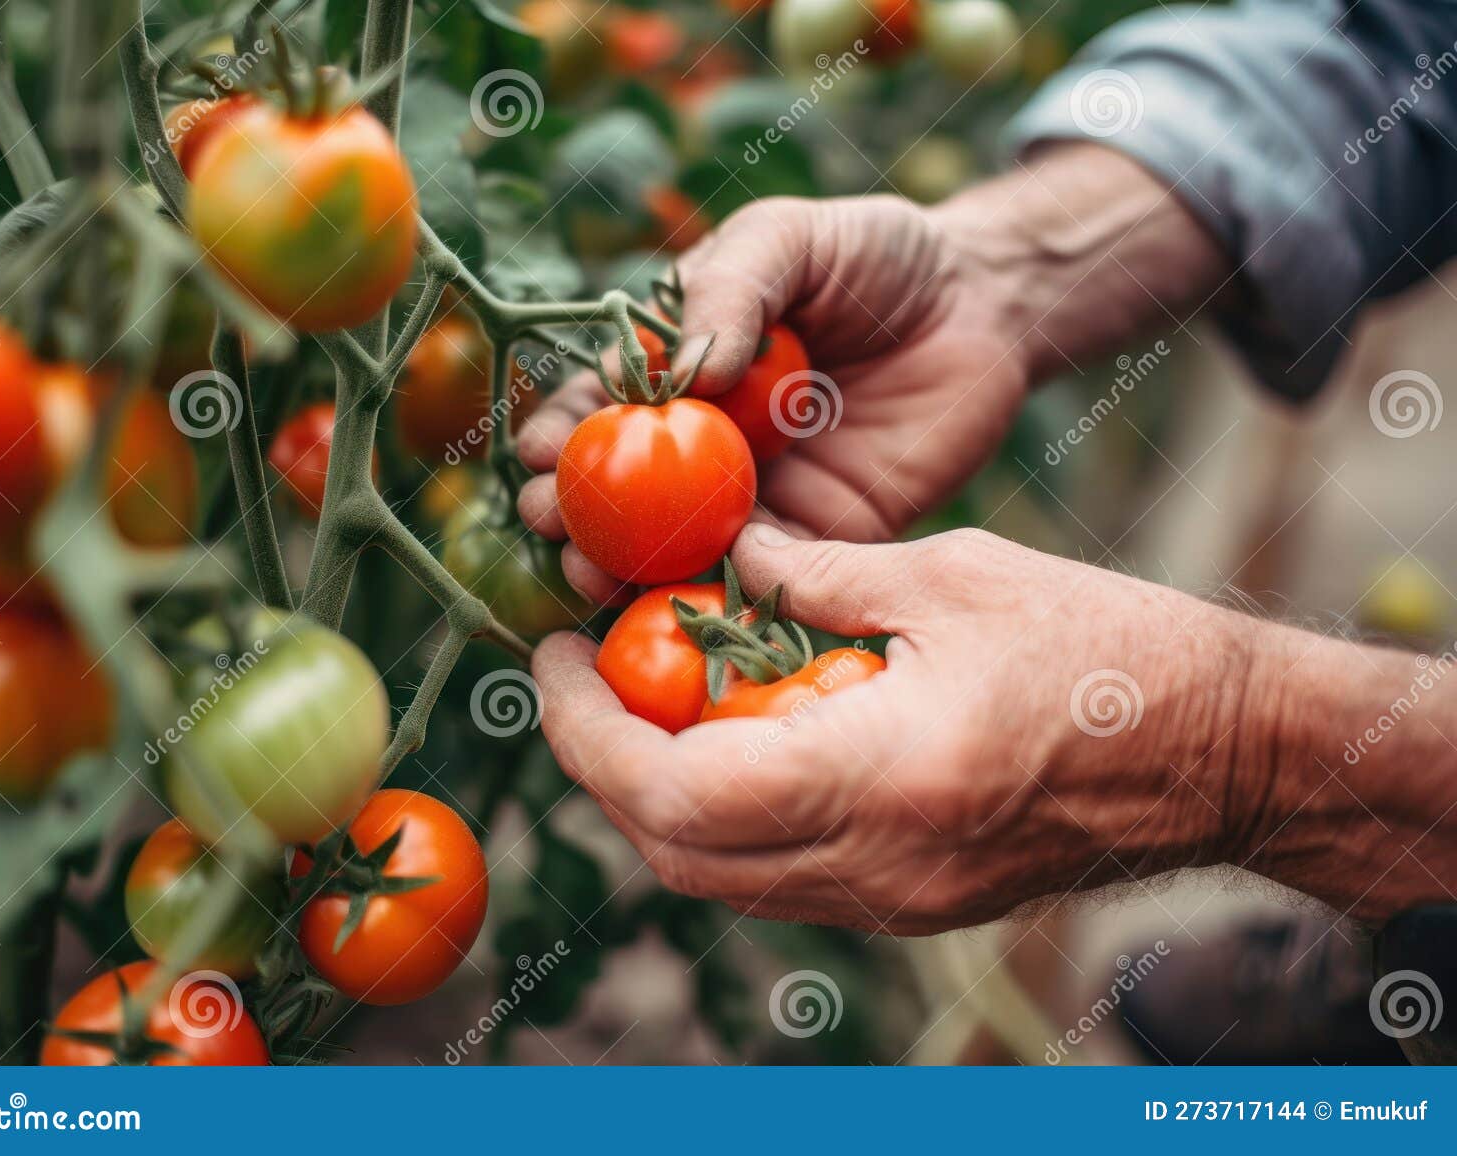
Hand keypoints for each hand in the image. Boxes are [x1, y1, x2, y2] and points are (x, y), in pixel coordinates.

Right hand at [517, 194, 1030, 601]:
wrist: (983, 304)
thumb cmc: (875, 256)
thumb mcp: (790, 238)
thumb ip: (735, 286)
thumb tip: (690, 366)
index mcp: (684, 366)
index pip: (607, 402)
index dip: (566, 430)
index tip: (536, 453)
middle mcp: (709, 439)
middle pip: (627, 486)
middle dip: (578, 509)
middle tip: (549, 523)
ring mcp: (761, 492)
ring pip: (680, 540)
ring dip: (628, 565)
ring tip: (589, 575)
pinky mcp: (822, 534)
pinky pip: (764, 573)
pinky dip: (718, 589)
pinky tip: (681, 600)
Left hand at [535, 525, 1456, 931]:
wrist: (1225, 752)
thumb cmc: (1111, 648)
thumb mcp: (955, 576)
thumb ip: (820, 572)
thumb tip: (725, 554)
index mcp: (884, 776)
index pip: (673, 792)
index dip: (588, 730)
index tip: (555, 653)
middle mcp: (879, 863)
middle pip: (677, 854)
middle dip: (604, 764)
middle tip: (583, 671)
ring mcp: (898, 899)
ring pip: (720, 876)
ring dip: (657, 791)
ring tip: (645, 695)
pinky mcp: (915, 901)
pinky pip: (779, 874)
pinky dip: (727, 809)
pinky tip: (733, 731)